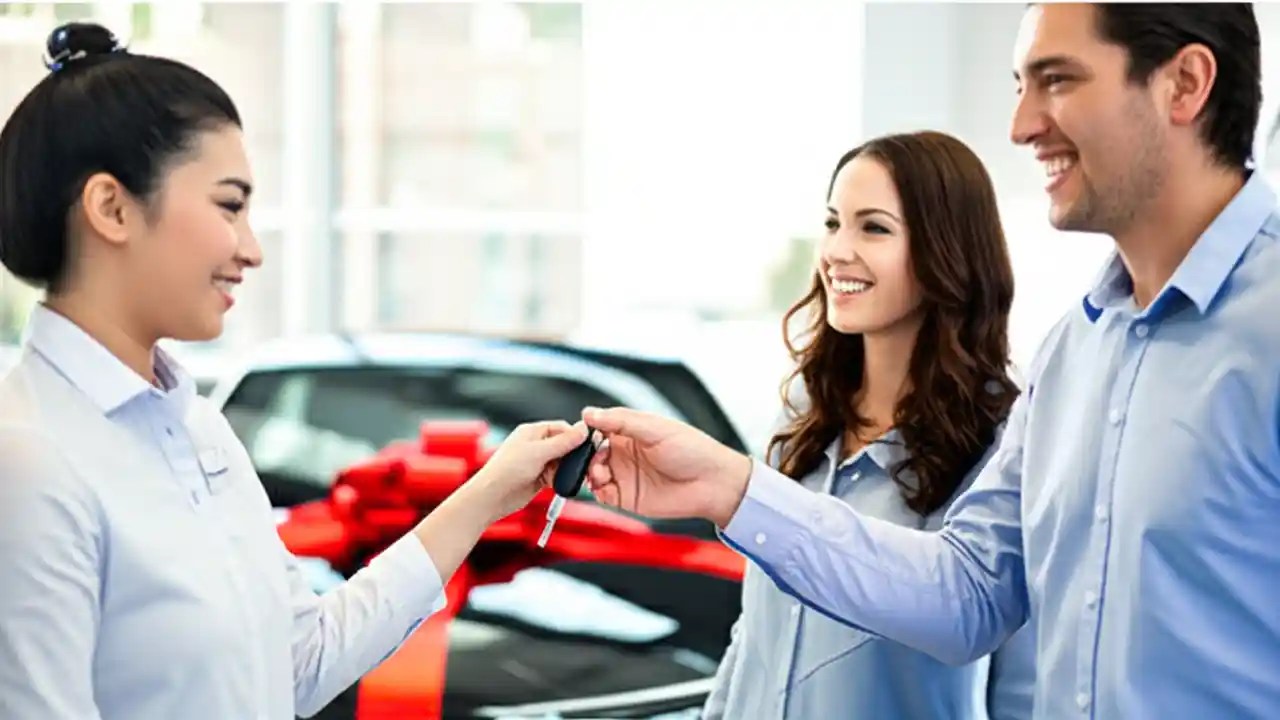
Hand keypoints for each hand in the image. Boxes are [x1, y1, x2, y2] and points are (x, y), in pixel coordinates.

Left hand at [469, 420, 588, 521]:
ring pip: (562, 462)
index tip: (589, 443)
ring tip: (571, 475)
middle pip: (564, 445)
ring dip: (568, 469)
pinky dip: (562, 479)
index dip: (575, 435)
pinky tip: (562, 483)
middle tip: (584, 463)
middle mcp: (535, 445)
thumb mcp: (539, 452)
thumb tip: (582, 429)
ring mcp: (537, 462)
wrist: (492, 497)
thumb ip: (563, 442)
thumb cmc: (506, 470)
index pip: (561, 428)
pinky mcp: (539, 478)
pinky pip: (557, 475)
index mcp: (532, 432)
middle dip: (573, 455)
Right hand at [581, 406, 751, 526]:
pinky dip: (596, 490)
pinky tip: (603, 485)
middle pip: (590, 452)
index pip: (598, 428)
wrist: (712, 484)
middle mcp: (624, 453)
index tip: (580, 432)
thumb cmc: (692, 450)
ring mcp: (624, 475)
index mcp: (631, 431)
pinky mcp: (626, 498)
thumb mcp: (654, 428)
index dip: (587, 430)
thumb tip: (589, 413)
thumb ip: (620, 420)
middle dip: (584, 454)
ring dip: (589, 472)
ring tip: (600, 472)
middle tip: (590, 456)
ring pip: (592, 473)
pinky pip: (602, 494)